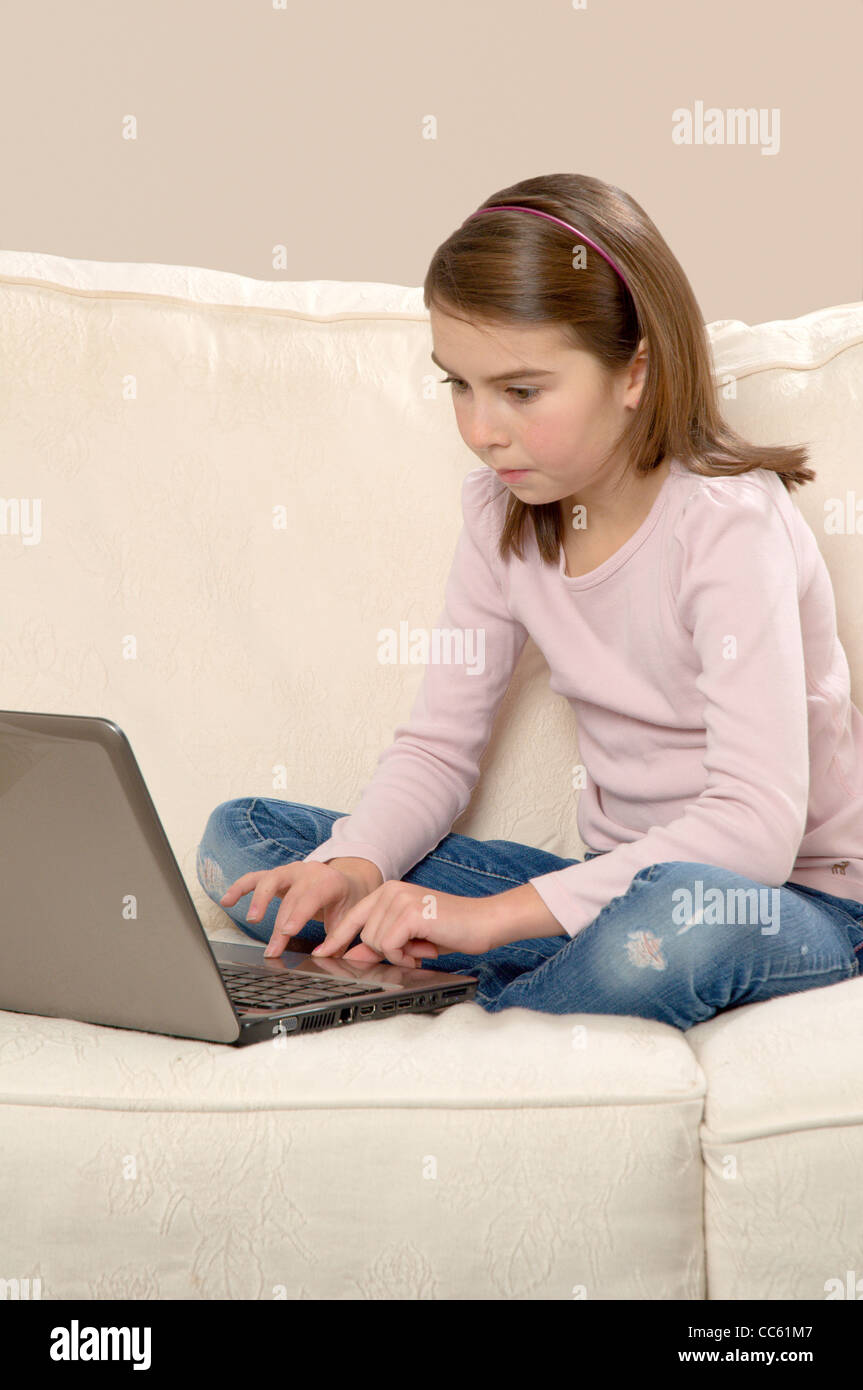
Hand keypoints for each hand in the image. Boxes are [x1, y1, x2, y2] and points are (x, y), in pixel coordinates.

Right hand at [217, 860, 381, 958]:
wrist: (346, 879)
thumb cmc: (346, 901)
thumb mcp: (348, 918)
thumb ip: (337, 938)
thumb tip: (323, 958)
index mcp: (329, 882)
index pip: (311, 897)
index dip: (298, 914)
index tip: (286, 932)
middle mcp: (309, 872)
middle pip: (290, 898)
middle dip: (279, 926)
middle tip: (272, 950)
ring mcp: (291, 871)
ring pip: (270, 880)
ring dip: (259, 900)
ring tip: (251, 919)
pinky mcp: (277, 875)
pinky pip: (255, 878)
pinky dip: (239, 888)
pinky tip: (226, 900)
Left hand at [310, 880, 490, 964]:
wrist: (484, 922)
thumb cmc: (451, 929)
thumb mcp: (410, 938)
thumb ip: (382, 943)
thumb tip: (354, 956)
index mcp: (388, 892)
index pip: (353, 917)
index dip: (337, 938)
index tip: (322, 953)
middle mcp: (390, 891)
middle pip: (364, 935)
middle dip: (387, 951)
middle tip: (416, 949)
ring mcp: (399, 899)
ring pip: (375, 942)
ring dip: (399, 954)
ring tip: (423, 946)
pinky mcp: (409, 912)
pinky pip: (389, 946)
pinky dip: (405, 956)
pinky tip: (425, 949)